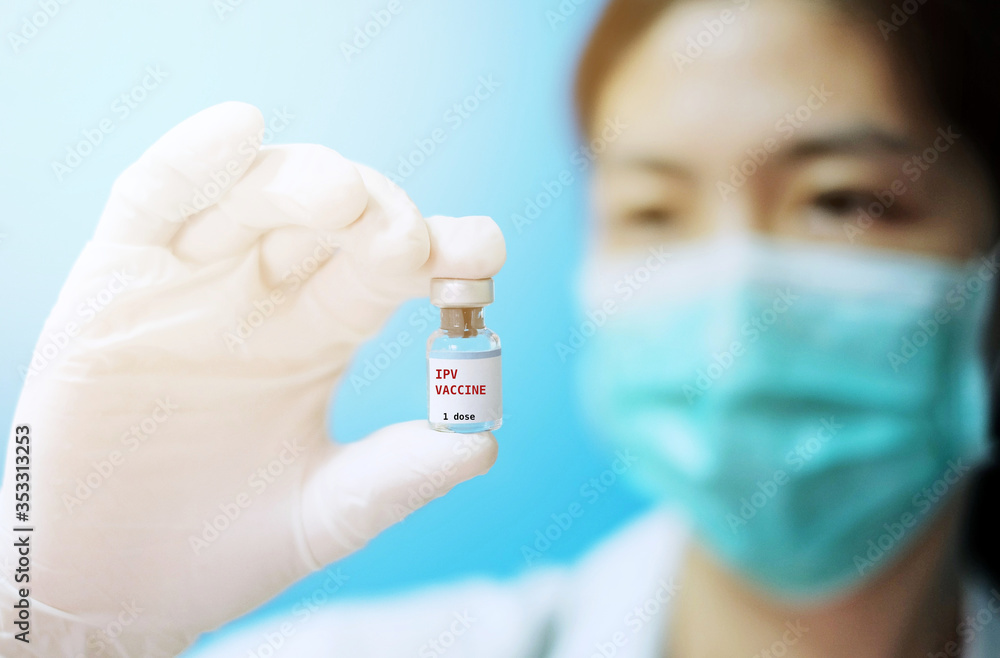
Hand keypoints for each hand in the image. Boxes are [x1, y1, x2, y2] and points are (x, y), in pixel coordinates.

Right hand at [0, 102, 503, 655]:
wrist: (110, 587)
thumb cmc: (218, 546)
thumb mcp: (325, 513)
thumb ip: (397, 476)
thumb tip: (484, 446)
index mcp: (321, 331)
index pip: (389, 267)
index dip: (440, 249)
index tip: (485, 249)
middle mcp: (264, 292)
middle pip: (330, 220)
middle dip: (376, 213)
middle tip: (409, 239)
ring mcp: (192, 278)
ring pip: (253, 195)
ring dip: (300, 182)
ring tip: (343, 198)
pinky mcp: (117, 278)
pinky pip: (153, 198)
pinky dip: (192, 160)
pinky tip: (240, 129)